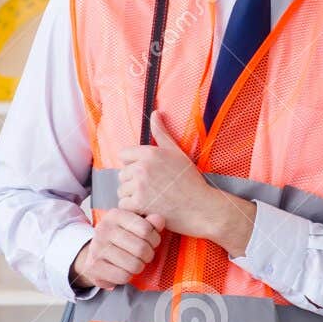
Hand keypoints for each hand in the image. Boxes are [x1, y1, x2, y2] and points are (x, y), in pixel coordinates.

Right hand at [71, 209, 164, 289]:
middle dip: (148, 255)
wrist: (94, 254)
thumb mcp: (134, 226)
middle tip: (144, 255)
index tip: (151, 242)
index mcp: (115, 215)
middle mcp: (104, 230)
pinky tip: (124, 270)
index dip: (154, 239)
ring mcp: (97, 248)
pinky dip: (128, 276)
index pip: (146, 229)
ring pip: (134, 264)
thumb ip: (149, 223)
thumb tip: (159, 220)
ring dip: (139, 266)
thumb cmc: (120, 239)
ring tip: (135, 262)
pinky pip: (123, 276)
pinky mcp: (94, 267)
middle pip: (141, 248)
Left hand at [117, 111, 253, 253]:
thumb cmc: (190, 180)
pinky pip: (123, 205)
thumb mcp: (177, 152)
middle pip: (122, 174)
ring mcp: (140, 186)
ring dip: (132, 196)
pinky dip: (133, 208)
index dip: (133, 164)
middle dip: (132, 181)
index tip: (147, 173)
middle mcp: (142, 167)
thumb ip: (162, 133)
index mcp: (150, 153)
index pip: (123, 155)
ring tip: (151, 198)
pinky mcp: (139, 204)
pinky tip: (147, 207)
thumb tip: (155, 113)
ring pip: (122, 190)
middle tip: (151, 188)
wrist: (200, 206)